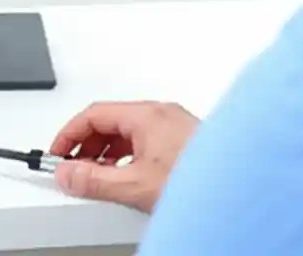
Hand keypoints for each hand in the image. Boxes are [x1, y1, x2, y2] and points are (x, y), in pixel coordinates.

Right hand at [49, 101, 198, 212]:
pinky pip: (146, 141)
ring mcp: (176, 126)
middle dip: (87, 146)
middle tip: (74, 169)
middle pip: (110, 122)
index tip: (57, 154)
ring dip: (108, 154)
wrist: (244, 187)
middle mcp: (163, 114)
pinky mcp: (186, 141)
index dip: (69, 134)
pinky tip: (128, 179)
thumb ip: (95, 181)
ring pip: (129, 133)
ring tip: (99, 178)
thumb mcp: (137, 185)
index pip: (94, 114)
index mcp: (148, 114)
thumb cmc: (202, 181)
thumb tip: (68, 174)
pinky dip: (129, 157)